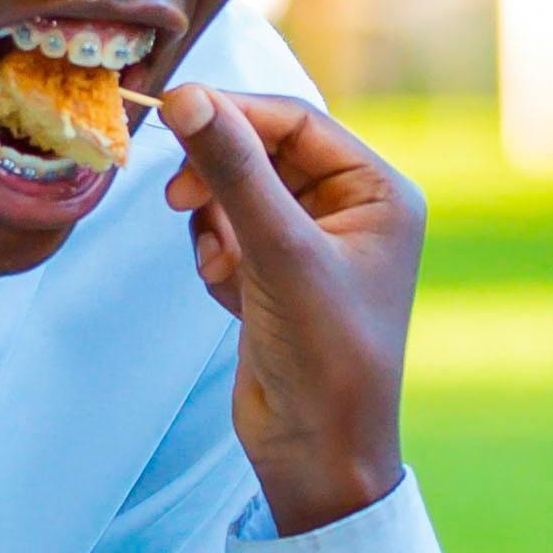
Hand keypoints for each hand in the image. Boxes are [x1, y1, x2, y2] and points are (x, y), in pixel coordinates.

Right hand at [160, 85, 424, 531]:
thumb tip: (187, 97)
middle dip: (220, 178)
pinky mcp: (278, 278)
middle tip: (179, 198)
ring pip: (238, 194)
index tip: (173, 112)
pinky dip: (215, 258)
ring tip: (221, 268)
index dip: (234, 113)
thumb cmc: (325, 357)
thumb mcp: (278, 254)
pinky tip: (227, 297)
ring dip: (215, 223)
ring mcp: (312, 245)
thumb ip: (233, 171)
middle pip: (263, 153)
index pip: (296, 121)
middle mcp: (352, 211)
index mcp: (379, 193)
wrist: (318, 455)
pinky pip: (229, 235)